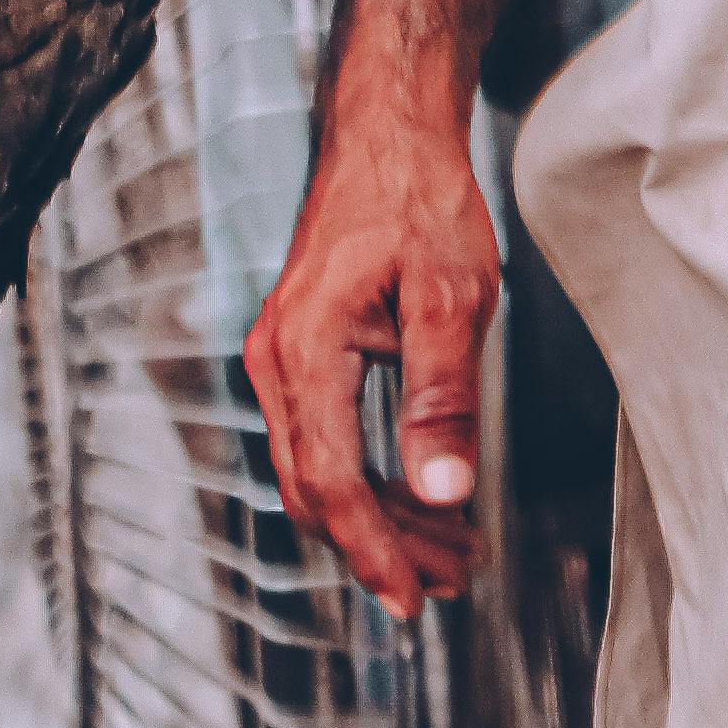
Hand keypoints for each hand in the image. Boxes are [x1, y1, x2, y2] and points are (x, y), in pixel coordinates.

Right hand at [243, 77, 497, 618]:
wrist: (389, 132)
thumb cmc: (421, 199)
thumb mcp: (451, 293)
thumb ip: (443, 395)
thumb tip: (445, 490)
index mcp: (304, 351)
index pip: (333, 482)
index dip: (375, 548)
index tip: (416, 596)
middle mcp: (276, 362)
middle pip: (319, 489)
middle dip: (383, 544)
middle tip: (451, 579)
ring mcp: (280, 358)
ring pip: (319, 470)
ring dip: (378, 517)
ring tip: (447, 549)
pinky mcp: (299, 352)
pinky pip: (322, 438)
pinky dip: (367, 477)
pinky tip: (415, 494)